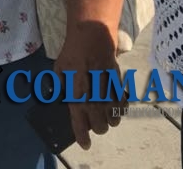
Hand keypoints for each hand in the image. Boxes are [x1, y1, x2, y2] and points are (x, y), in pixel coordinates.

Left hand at [53, 22, 120, 149]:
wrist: (92, 39)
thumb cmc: (72, 55)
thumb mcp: (59, 72)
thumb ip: (61, 90)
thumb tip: (64, 102)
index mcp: (77, 99)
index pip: (81, 127)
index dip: (83, 139)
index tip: (86, 144)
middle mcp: (94, 101)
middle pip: (100, 128)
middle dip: (96, 127)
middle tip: (92, 119)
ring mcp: (108, 96)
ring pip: (113, 121)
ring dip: (108, 119)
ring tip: (103, 111)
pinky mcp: (119, 88)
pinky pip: (123, 107)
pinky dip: (119, 109)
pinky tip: (114, 104)